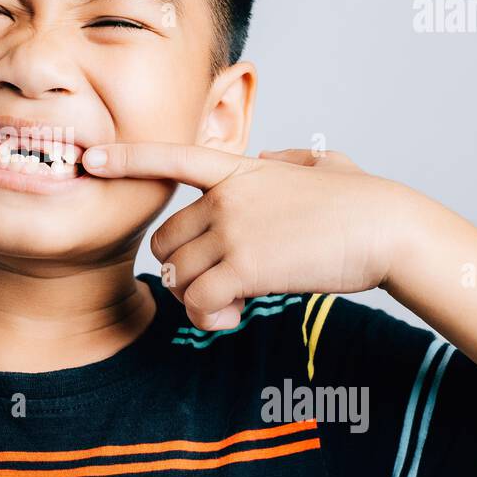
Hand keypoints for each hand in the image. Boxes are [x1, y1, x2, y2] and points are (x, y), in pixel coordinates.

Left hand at [81, 144, 412, 330]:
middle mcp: (227, 197)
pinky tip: (234, 318)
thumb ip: (290, 160)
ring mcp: (233, 230)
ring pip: (180, 277)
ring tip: (231, 306)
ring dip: (198, 301)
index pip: (171, 157)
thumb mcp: (323, 165)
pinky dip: (208, 318)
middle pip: (166, 241)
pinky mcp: (245, 268)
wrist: (387, 229)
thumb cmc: (363, 202)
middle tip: (214, 286)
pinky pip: (198, 302)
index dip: (126, 159)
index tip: (89, 160)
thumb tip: (276, 157)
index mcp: (240, 169)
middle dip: (181, 271)